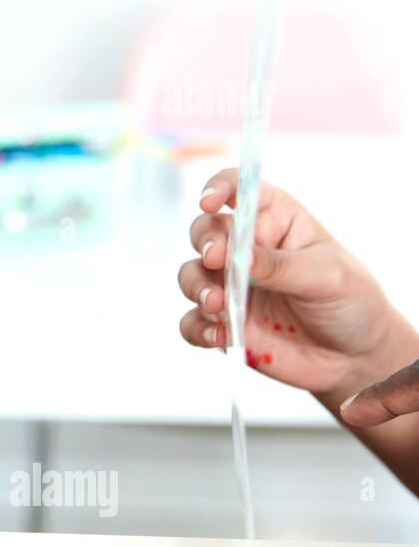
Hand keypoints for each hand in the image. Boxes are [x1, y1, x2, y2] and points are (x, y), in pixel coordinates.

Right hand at [177, 167, 403, 396]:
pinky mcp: (223, 322)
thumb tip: (236, 256)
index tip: (209, 203)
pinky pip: (192, 321)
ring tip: (218, 306)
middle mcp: (246, 250)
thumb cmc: (351, 302)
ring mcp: (231, 286)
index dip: (219, 188)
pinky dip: (198, 328)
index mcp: (275, 221)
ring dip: (197, 287)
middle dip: (204, 243)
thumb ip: (279, 265)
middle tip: (216, 260)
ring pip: (191, 275)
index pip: (238, 190)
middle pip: (205, 231)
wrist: (355, 358)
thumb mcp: (327, 276)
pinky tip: (219, 336)